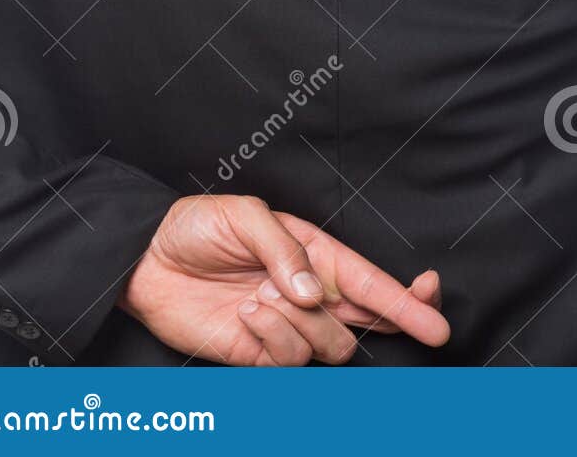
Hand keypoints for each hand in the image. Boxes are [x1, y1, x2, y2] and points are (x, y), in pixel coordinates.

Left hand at [118, 195, 450, 365]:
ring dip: (303, 323)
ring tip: (262, 295)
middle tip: (432, 330)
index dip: (409, 293)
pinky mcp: (258, 354)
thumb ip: (287, 252)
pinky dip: (273, 335)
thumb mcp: (246, 215)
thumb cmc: (196, 227)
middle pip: (373, 318)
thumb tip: (315, 294)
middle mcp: (310, 295)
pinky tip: (249, 312)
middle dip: (406, 321)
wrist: (143, 259)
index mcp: (317, 256)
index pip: (374, 279)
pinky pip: (288, 360)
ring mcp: (286, 327)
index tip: (433, 296)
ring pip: (332, 346)